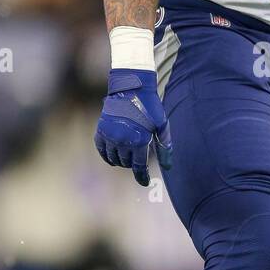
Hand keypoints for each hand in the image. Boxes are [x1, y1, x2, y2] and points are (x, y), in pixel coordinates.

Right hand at [93, 69, 172, 186]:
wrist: (131, 88)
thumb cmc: (150, 107)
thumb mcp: (162, 125)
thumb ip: (165, 146)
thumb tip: (168, 167)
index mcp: (139, 141)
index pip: (139, 167)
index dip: (142, 177)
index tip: (145, 182)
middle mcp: (123, 141)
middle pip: (126, 163)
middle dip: (133, 165)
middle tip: (138, 160)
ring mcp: (110, 136)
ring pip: (114, 158)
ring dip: (121, 161)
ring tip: (127, 157)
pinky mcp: (101, 130)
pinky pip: (102, 150)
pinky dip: (107, 156)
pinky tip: (113, 156)